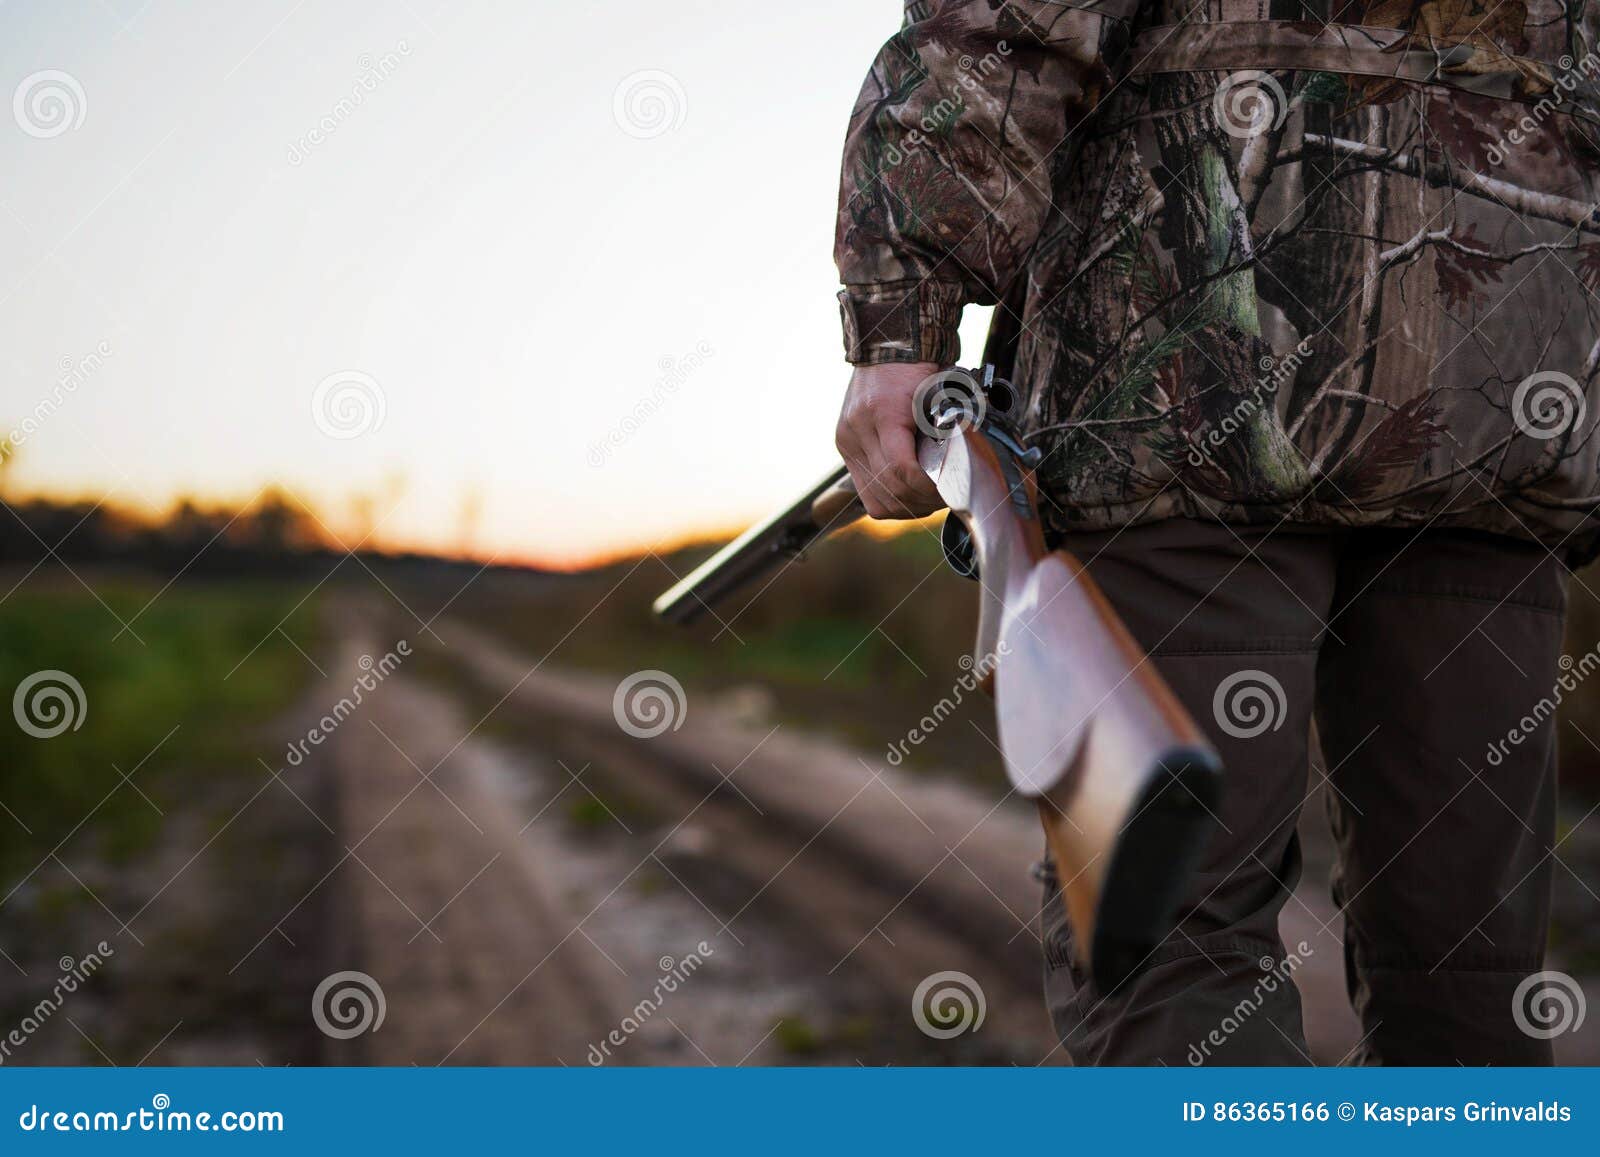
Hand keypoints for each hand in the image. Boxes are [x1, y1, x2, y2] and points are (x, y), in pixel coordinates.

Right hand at [834, 362, 945, 519]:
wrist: (886, 343)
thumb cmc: (918, 367)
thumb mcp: (938, 395)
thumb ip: (941, 431)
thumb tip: (955, 469)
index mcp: (883, 413)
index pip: (902, 469)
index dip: (927, 487)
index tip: (949, 488)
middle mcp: (858, 429)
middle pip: (889, 489)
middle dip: (921, 501)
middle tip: (945, 497)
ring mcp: (847, 439)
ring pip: (875, 497)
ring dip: (905, 505)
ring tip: (927, 499)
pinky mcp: (844, 445)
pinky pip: (865, 489)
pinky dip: (888, 499)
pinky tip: (906, 494)